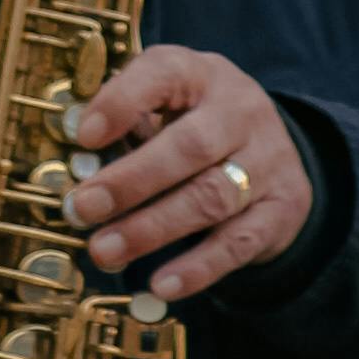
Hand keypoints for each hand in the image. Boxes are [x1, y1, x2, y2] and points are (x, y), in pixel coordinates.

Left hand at [66, 44, 306, 299]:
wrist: (277, 152)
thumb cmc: (198, 125)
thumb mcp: (168, 104)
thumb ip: (127, 124)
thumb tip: (77, 161)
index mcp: (202, 75)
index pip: (165, 74)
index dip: (123, 102)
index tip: (84, 137)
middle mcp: (240, 112)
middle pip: (190, 146)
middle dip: (131, 180)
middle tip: (83, 208)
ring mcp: (267, 162)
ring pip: (210, 198)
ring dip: (152, 229)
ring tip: (105, 251)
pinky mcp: (280, 210)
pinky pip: (237, 244)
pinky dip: (198, 268)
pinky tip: (161, 285)